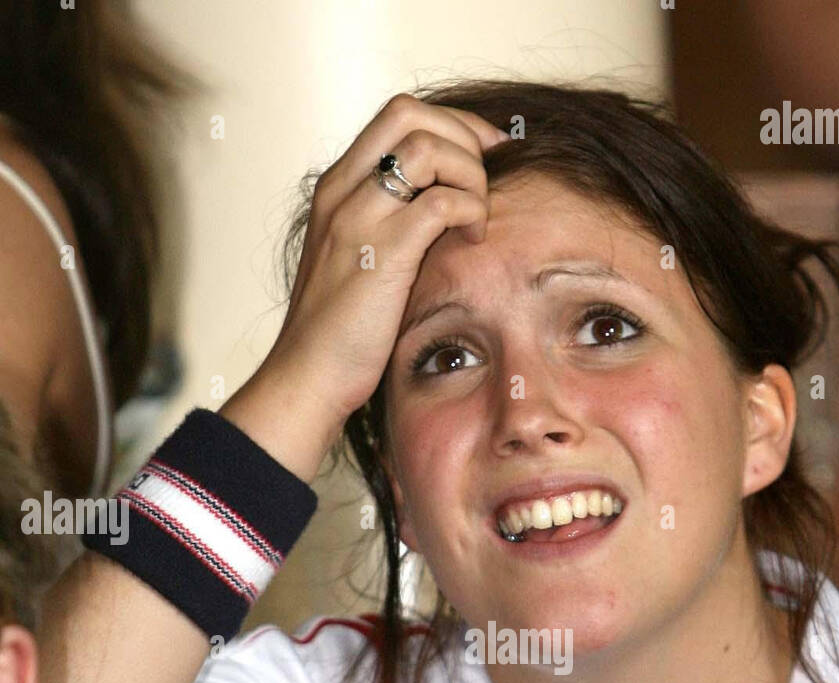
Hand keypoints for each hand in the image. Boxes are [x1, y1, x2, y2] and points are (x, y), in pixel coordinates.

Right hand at [220, 93, 508, 480]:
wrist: (307, 377)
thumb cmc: (339, 335)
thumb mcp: (360, 264)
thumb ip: (390, 228)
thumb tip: (444, 215)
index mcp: (337, 188)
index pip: (397, 115)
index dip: (451, 123)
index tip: (486, 155)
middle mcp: (342, 190)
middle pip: (410, 112)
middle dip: (464, 134)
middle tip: (495, 174)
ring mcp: (358, 217)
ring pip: (428, 147)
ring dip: (470, 174)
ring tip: (479, 218)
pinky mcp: (381, 251)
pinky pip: (441, 202)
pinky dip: (471, 210)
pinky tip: (476, 240)